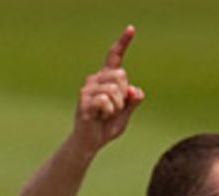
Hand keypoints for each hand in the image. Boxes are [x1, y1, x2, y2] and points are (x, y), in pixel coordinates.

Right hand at [73, 25, 144, 153]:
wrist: (89, 143)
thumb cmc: (106, 127)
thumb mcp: (125, 114)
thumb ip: (132, 101)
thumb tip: (135, 90)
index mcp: (106, 79)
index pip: (114, 57)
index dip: (123, 42)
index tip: (131, 29)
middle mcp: (95, 80)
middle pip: (121, 75)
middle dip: (124, 95)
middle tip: (116, 108)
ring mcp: (88, 90)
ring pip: (114, 89)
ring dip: (117, 106)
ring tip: (108, 114)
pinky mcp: (84, 101)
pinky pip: (105, 101)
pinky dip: (108, 112)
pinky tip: (101, 117)